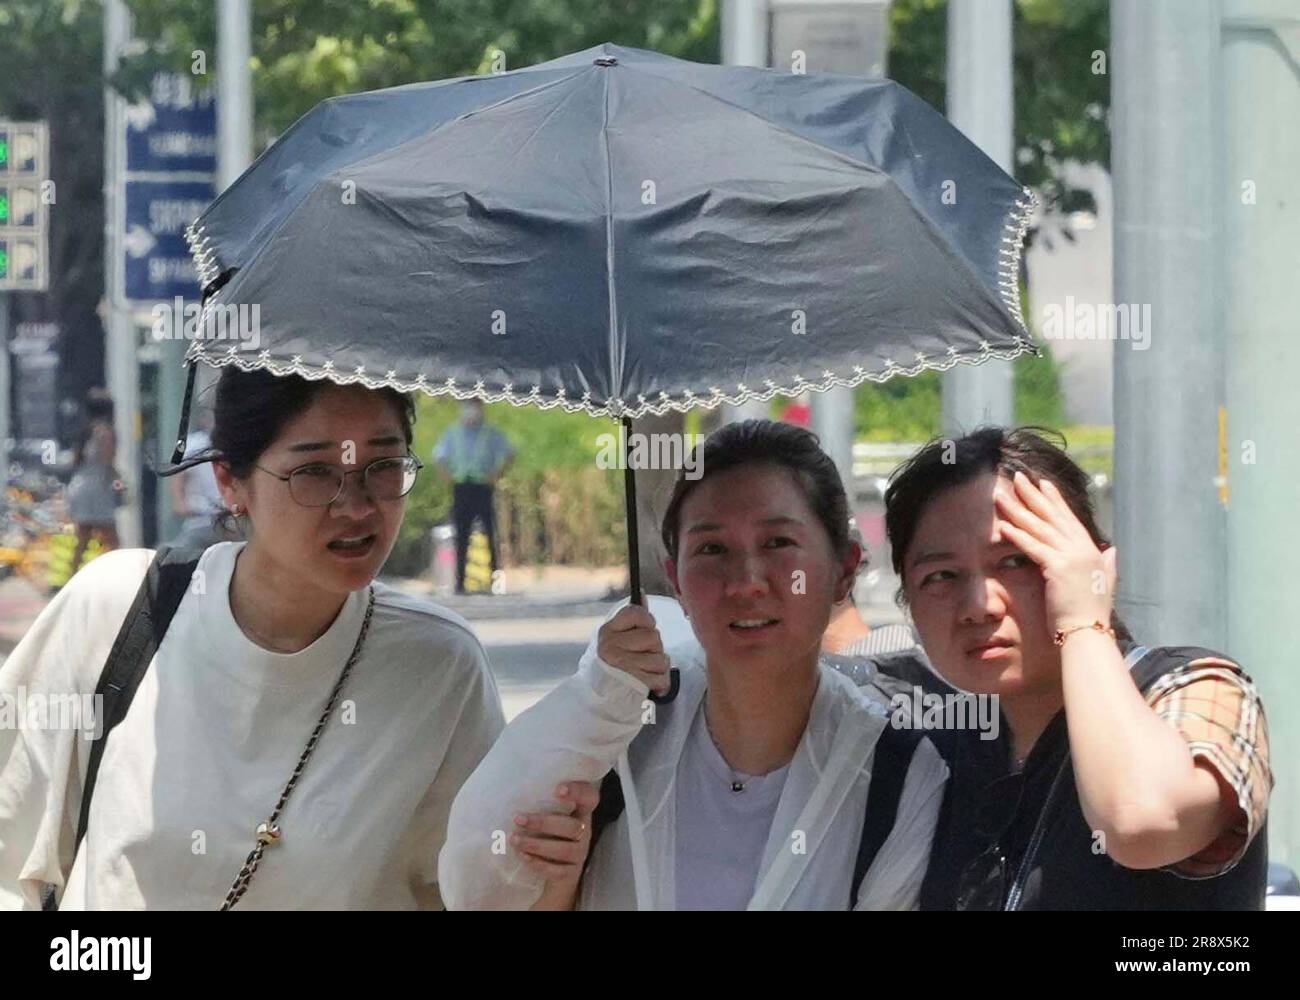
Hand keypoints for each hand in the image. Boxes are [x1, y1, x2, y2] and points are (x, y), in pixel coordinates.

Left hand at [515, 781, 599, 908]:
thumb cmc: (545, 832)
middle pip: (573, 826)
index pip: (589, 797)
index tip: (557, 789)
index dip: (578, 792)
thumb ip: (539, 803)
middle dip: (544, 822)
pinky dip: (539, 863)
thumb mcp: (547, 814)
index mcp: (581, 811)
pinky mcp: (570, 874)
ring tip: (514, 839)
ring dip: (537, 844)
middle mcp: (584, 831)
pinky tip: (523, 856)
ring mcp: (579, 854)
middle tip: (518, 819)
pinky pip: (558, 870)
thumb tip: (511, 789)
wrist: (552, 871)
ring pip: (565, 850)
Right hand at [596, 604, 670, 694]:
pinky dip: (661, 683)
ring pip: (661, 658)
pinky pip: (662, 678)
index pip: (634, 612)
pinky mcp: (634, 684)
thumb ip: (633, 617)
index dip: (646, 621)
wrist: (604, 697)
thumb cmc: (618, 663)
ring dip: (659, 667)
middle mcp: (610, 647)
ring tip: (645, 672)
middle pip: (653, 636)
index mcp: (608, 631)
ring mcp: (621, 666)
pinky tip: (649, 685)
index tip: (644, 629)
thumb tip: (641, 594)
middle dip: (655, 648)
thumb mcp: (619, 638)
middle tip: (642, 657)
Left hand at [993, 470, 1117, 632]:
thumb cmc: (1091, 614)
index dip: (1054, 500)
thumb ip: (1108, 565)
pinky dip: (1018, 535)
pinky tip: (1003, 525)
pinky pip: (1033, 547)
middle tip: (1018, 477)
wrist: (1088, 633)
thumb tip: (1111, 550)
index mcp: (1090, 551)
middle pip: (1052, 516)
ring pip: (1039, 527)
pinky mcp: (1057, 568)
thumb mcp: (1104, 584)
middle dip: (1033, 495)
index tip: (1042, 483)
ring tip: (1001, 495)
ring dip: (1018, 510)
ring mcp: (1071, 557)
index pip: (1068, 519)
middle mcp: (1082, 549)